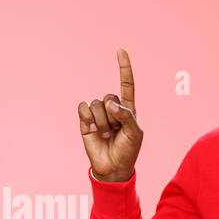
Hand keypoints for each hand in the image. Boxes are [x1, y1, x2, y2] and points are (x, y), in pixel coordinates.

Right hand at [78, 48, 142, 181]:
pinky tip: (93, 131)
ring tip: (106, 135)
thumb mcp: (135, 133)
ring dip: (101, 122)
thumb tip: (109, 103)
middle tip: (115, 132)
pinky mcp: (85, 121)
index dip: (124, 67)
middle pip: (108, 96)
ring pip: (96, 104)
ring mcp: (98, 114)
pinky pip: (83, 108)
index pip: (126, 83)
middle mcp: (112, 108)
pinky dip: (88, 119)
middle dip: (112, 116)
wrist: (112, 168)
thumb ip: (126, 115)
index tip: (120, 50)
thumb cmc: (128, 150)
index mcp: (128, 108)